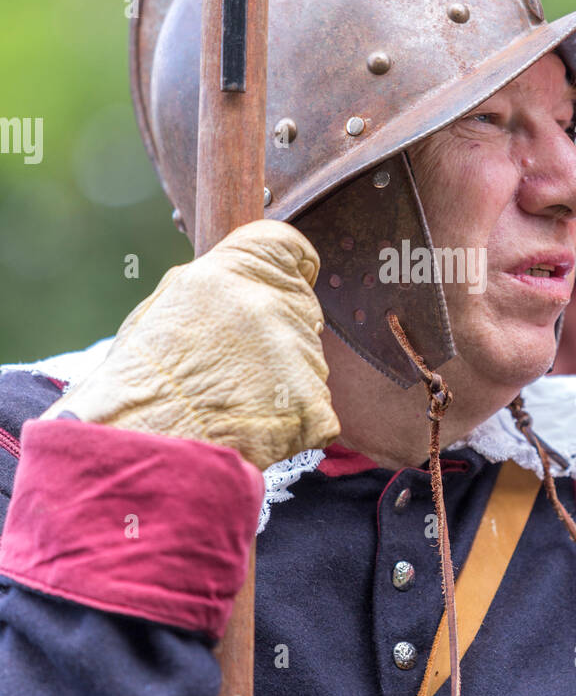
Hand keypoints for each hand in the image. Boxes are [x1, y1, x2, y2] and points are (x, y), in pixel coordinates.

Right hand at [41, 220, 339, 469]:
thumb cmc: (138, 384)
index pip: (289, 247)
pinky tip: (253, 428)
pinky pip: (317, 407)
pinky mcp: (313, 403)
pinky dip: (294, 421)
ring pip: (309, 361)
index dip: (291, 267)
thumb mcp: (164, 307)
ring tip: (235, 403)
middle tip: (238, 367)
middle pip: (301, 308)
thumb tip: (247, 279)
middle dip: (280, 333)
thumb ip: (216, 285)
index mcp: (229, 272)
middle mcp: (269, 305)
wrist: (144, 448)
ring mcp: (297, 354)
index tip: (290, 280)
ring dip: (285, 380)